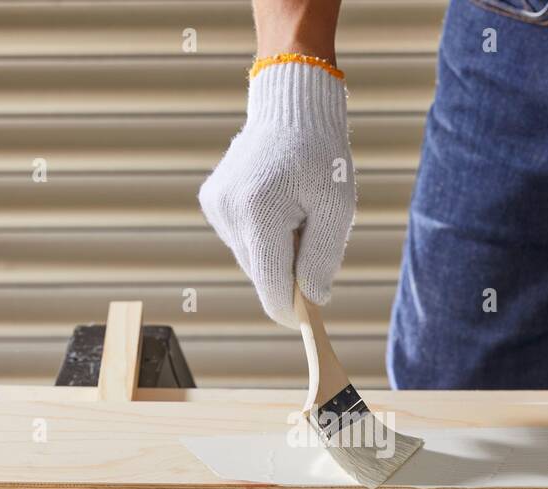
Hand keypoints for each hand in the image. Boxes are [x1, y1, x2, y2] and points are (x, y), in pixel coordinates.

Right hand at [199, 60, 355, 327]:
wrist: (291, 108)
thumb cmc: (321, 156)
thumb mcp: (336, 208)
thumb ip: (323, 258)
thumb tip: (313, 300)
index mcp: (260, 212)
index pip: (271, 285)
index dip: (290, 309)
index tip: (307, 320)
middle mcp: (229, 211)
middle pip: (262, 275)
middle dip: (288, 270)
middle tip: (311, 232)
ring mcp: (216, 206)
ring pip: (251, 259)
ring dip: (275, 250)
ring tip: (294, 210)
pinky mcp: (211, 201)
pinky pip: (241, 239)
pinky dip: (261, 233)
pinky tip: (274, 203)